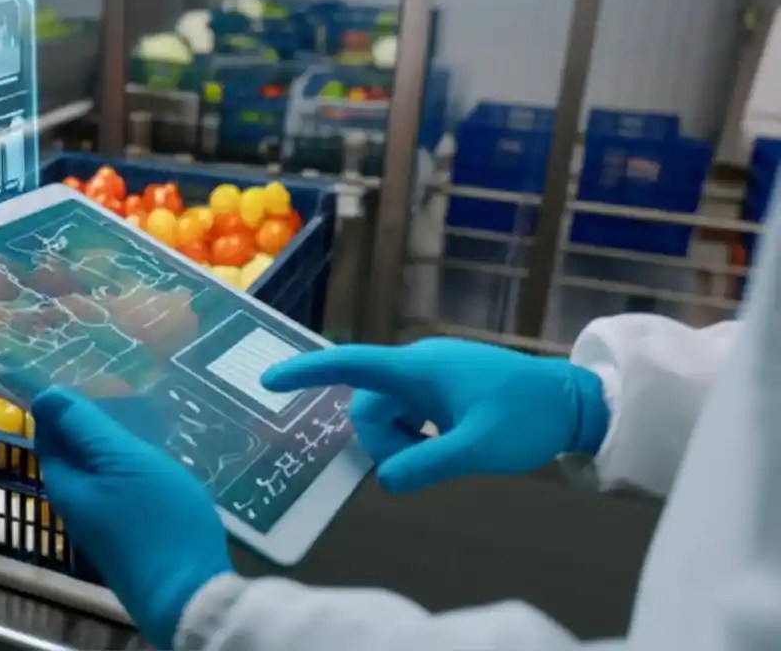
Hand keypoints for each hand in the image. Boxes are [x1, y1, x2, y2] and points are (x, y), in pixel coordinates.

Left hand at [31, 387, 232, 647]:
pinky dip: (131, 468)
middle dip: (89, 422)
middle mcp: (76, 504)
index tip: (90, 374)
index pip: (48, 433)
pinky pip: (120, 490)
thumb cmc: (154, 519)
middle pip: (73, 453)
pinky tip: (158, 458)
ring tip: (145, 417)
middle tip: (124, 389)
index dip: (61, 404)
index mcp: (65, 484)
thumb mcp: (121, 460)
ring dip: (114, 445)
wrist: (189, 594)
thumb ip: (84, 428)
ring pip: (99, 471)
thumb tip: (45, 394)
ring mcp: (102, 522)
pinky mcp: (128, 535)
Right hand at [262, 338, 608, 492]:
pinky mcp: (445, 387)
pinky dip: (415, 434)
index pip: (350, 366)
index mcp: (418, 370)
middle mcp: (418, 366)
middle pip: (369, 407)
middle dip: (382, 442)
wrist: (576, 401)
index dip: (308, 373)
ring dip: (402, 441)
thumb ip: (426, 465)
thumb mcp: (476, 450)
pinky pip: (409, 412)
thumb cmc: (528, 418)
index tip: (270, 382)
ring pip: (388, 413)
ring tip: (443, 454)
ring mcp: (431, 376)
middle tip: (421, 466)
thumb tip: (387, 481)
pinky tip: (446, 445)